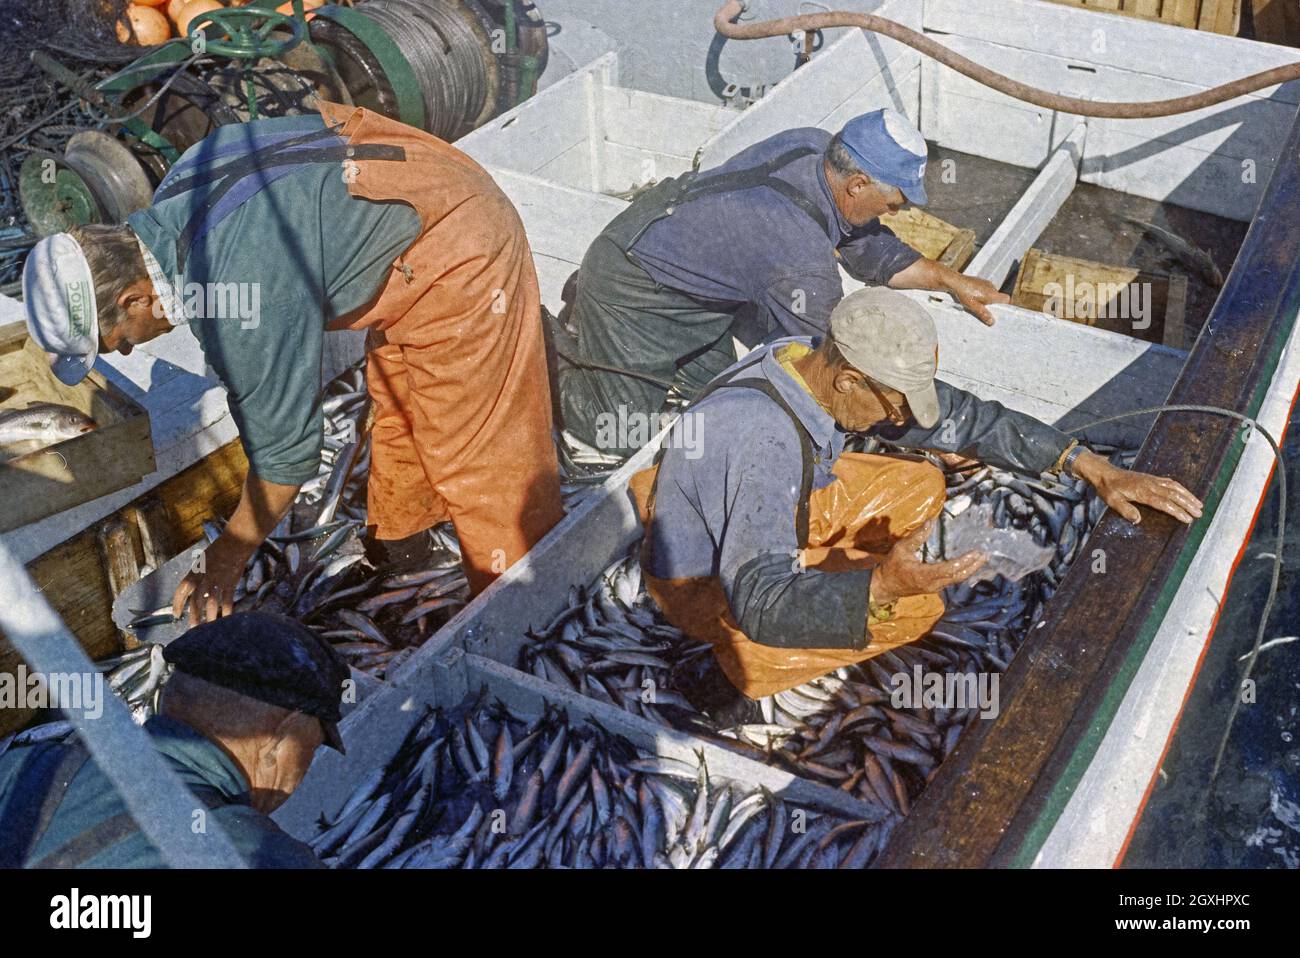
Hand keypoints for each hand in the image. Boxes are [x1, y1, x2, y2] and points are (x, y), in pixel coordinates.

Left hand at [172, 532, 255, 625]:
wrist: (235, 542)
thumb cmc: (218, 551)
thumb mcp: (202, 562)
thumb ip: (198, 578)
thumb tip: (197, 595)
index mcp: (194, 572)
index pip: (181, 590)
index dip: (177, 604)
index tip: (176, 614)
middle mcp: (204, 578)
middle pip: (196, 601)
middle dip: (194, 616)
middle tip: (192, 629)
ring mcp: (218, 581)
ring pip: (211, 603)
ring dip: (210, 617)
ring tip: (208, 628)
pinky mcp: (230, 583)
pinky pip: (227, 600)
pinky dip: (227, 611)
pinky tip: (226, 619)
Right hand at [869, 519, 986, 603]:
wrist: (885, 587)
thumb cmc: (892, 567)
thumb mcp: (901, 549)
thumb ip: (917, 536)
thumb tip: (931, 521)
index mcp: (924, 575)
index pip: (949, 570)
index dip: (963, 562)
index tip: (975, 553)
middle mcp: (932, 584)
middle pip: (958, 576)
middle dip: (973, 566)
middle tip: (985, 555)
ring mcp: (935, 588)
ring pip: (957, 580)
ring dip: (970, 569)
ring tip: (981, 558)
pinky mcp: (935, 588)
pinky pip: (953, 580)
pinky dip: (963, 572)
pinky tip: (970, 565)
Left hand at [946, 274, 1008, 326]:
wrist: (954, 282)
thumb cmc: (964, 293)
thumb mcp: (973, 306)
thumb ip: (983, 314)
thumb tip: (992, 322)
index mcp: (992, 293)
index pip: (1006, 299)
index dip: (1004, 306)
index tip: (998, 312)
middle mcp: (991, 287)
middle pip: (998, 298)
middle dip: (993, 305)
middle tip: (985, 311)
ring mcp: (985, 283)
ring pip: (990, 294)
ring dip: (986, 300)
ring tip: (977, 305)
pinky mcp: (979, 282)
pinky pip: (984, 290)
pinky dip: (981, 295)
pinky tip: (972, 299)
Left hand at [1071, 450, 1202, 524]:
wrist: (1104, 473)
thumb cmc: (1108, 489)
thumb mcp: (1112, 501)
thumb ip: (1125, 510)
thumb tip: (1138, 520)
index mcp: (1142, 492)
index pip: (1163, 503)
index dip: (1177, 511)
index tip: (1188, 519)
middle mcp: (1150, 485)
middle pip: (1173, 495)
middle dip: (1188, 504)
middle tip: (1200, 514)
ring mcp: (1152, 480)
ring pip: (1175, 487)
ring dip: (1188, 495)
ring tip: (1199, 505)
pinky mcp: (1151, 478)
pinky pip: (1170, 482)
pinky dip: (1181, 488)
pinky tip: (1186, 493)